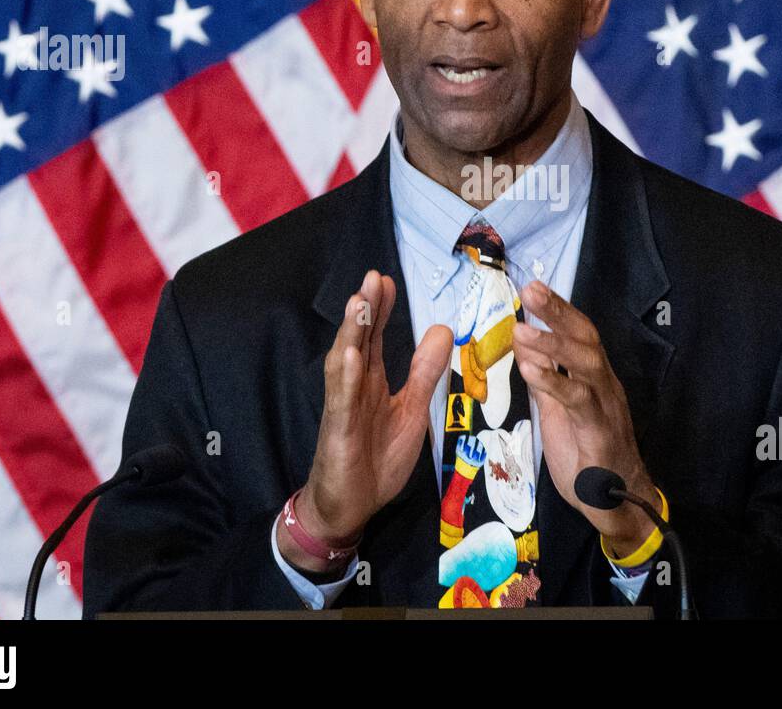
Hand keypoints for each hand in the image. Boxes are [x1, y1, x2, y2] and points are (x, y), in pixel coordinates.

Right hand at [278, 270, 451, 571]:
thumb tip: (443, 330)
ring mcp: (343, 406)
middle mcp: (353, 386)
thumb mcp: (412, 409)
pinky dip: (345, 376)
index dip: (380, 309)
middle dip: (365, 309)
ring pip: (345, 362)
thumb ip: (424, 371)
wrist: (351, 504)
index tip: (386, 280)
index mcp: (370, 381)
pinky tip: (349, 354)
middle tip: (373, 277)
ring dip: (350, 332)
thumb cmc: (376, 456)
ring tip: (357, 302)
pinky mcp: (338, 429)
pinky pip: (341, 400)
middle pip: (359, 340)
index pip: (374, 336)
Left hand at [512, 280, 661, 557]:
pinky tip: (530, 370)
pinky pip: (578, 400)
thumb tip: (526, 347)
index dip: (559, 309)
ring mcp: (605, 405)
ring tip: (521, 329)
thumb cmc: (587, 454)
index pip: (579, 333)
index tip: (533, 287)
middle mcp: (604, 384)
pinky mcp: (599, 430)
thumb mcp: (559, 412)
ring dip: (552, 344)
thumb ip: (546, 380)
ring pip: (585, 364)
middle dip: (559, 312)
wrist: (617, 499)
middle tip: (531, 289)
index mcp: (594, 377)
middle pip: (586, 338)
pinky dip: (553, 382)